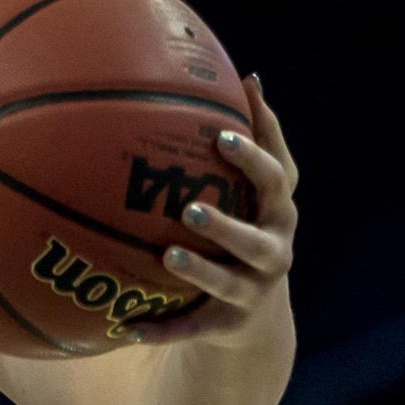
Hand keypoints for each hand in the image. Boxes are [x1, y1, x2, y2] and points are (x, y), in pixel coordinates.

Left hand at [132, 73, 298, 348]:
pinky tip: (127, 330)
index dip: (257, 158)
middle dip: (228, 224)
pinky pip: (191, 329)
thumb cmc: (249, 226)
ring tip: (169, 255)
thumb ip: (252, 137)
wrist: (257, 317)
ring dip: (200, 270)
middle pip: (258, 238)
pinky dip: (162, 330)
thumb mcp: (254, 189)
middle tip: (190, 207)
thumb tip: (246, 73)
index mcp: (278, 211)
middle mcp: (274, 251)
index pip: (276, 178)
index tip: (224, 135)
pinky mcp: (227, 325)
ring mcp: (253, 291)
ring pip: (229, 283)